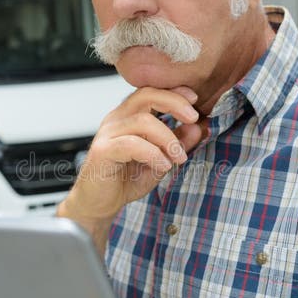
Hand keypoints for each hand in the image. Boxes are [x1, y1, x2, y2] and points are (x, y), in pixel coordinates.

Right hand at [58, 86, 205, 233]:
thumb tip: (198, 127)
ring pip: (143, 121)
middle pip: (146, 96)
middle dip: (174, 103)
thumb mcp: (160, 160)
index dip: (174, 92)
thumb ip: (178, 143)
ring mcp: (107, 134)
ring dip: (168, 138)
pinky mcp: (103, 151)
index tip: (194, 99)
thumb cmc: (125, 180)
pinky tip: (163, 165)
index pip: (151, 92)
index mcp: (128, 117)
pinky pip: (132, 144)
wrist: (99, 205)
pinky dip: (153, 154)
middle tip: (193, 118)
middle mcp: (116, 120)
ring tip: (179, 158)